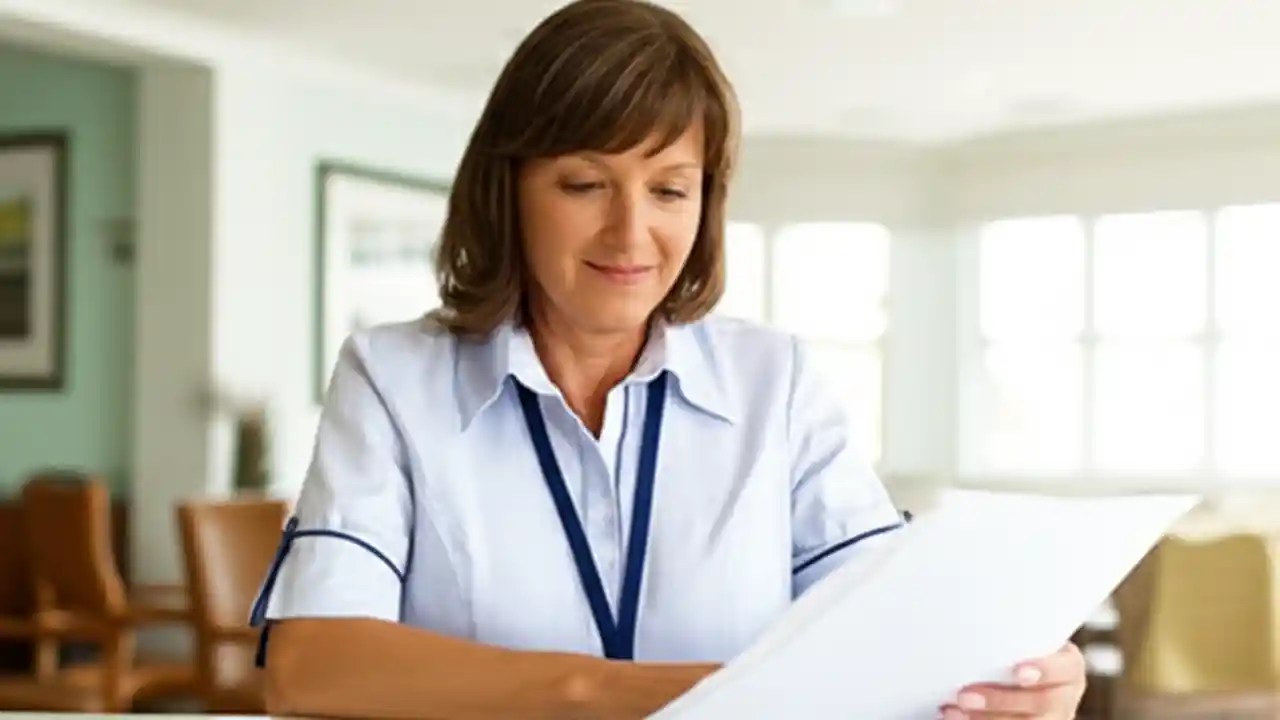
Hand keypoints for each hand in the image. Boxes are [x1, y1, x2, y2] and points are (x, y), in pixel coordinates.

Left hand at [938, 643, 1085, 718]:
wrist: (1029, 676)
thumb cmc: (1020, 648)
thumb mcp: (1027, 638)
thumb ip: (1014, 634)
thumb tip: (974, 614)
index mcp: (1069, 667)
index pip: (1065, 668)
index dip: (1045, 671)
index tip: (1018, 672)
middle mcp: (1066, 697)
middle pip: (1040, 703)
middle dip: (1000, 700)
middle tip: (964, 695)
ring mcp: (1052, 718)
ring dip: (985, 718)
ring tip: (954, 709)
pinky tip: (954, 715)